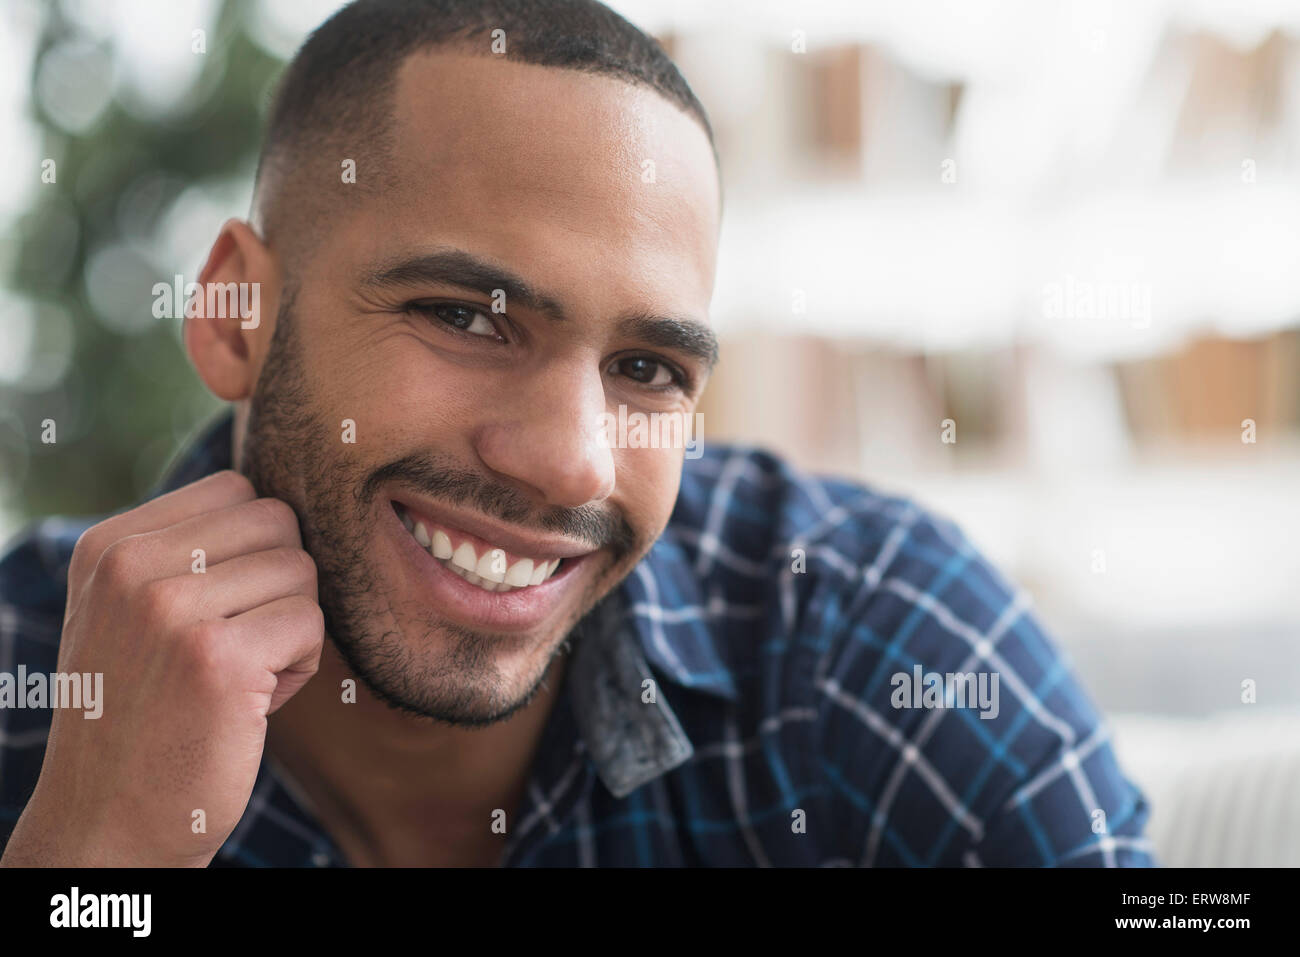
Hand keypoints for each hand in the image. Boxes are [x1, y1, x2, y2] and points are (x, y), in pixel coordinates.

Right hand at [1, 470, 323, 866]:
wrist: (109, 823)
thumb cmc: (146, 712)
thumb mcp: (134, 610)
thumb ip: (189, 547)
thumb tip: (287, 494)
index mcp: (109, 544)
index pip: (237, 489)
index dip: (253, 551)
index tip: (213, 612)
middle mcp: (129, 566)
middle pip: (278, 522)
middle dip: (280, 584)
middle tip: (236, 646)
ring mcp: (169, 609)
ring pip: (302, 571)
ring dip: (291, 628)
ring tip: (237, 677)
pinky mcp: (217, 658)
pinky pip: (312, 624)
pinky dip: (301, 666)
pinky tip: (251, 702)